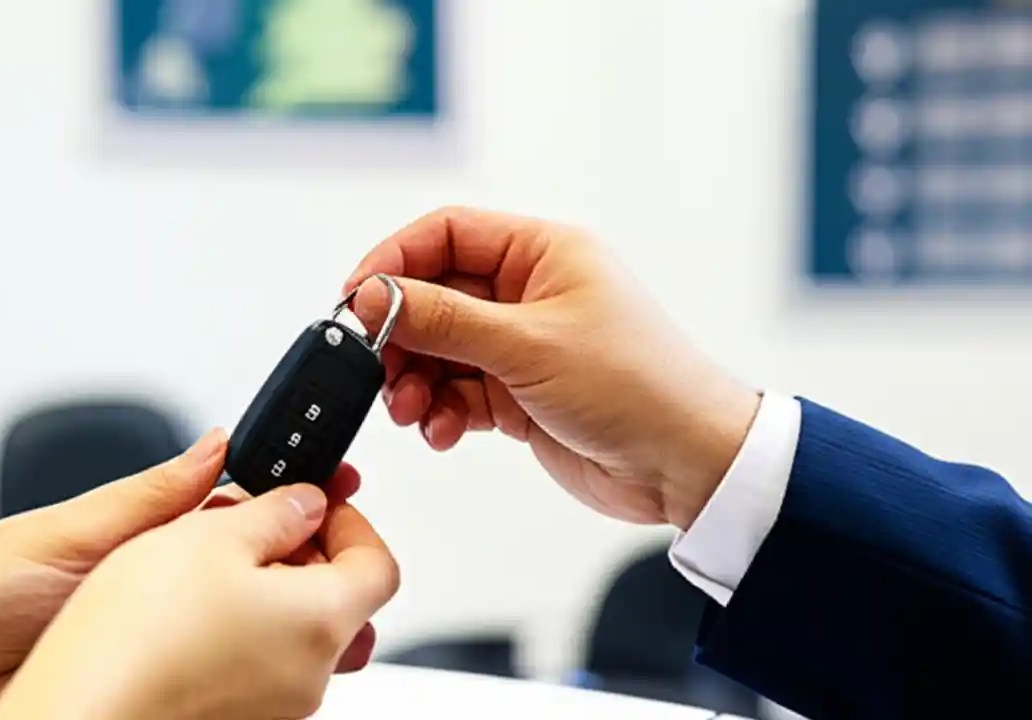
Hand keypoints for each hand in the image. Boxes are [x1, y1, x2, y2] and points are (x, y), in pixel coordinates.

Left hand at [0, 430, 370, 718]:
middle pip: (254, 567)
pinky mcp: (165, 691)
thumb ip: (144, 498)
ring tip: (342, 607)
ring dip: (301, 613)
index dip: (285, 493)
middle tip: (352, 545)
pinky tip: (293, 662)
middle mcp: (157, 588)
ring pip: (253, 626)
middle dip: (309, 553)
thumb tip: (215, 445)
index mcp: (135, 538)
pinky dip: (268, 670)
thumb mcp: (57, 535)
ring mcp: (163, 644)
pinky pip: (229, 676)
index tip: (333, 482)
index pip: (230, 507)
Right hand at [345, 206, 760, 528]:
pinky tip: (443, 430)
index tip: (356, 299)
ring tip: (413, 410)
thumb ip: (444, 320)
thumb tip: (375, 297)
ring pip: (441, 349)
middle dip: (402, 334)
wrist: (687, 465)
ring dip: (416, 379)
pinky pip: (459, 391)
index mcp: (543, 253)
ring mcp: (524, 344)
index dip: (395, 261)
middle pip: (436, 295)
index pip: (447, 233)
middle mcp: (530, 292)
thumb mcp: (529, 345)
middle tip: (376, 368)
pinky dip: (442, 410)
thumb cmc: (636, 387)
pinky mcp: (520, 393)